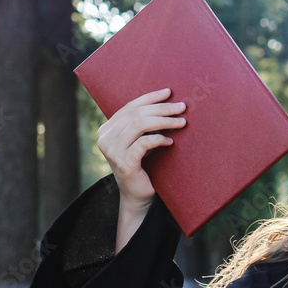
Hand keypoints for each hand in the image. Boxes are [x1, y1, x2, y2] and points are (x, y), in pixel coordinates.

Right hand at [97, 87, 186, 208]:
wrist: (138, 196)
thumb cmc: (143, 165)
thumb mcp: (139, 141)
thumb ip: (142, 124)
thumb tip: (167, 101)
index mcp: (106, 129)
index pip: (129, 107)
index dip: (150, 98)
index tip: (169, 92)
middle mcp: (105, 138)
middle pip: (136, 114)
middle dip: (162, 108)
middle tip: (182, 107)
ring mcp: (112, 151)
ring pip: (140, 125)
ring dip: (164, 121)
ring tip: (181, 122)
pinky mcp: (124, 163)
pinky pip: (144, 143)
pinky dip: (160, 139)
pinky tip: (170, 142)